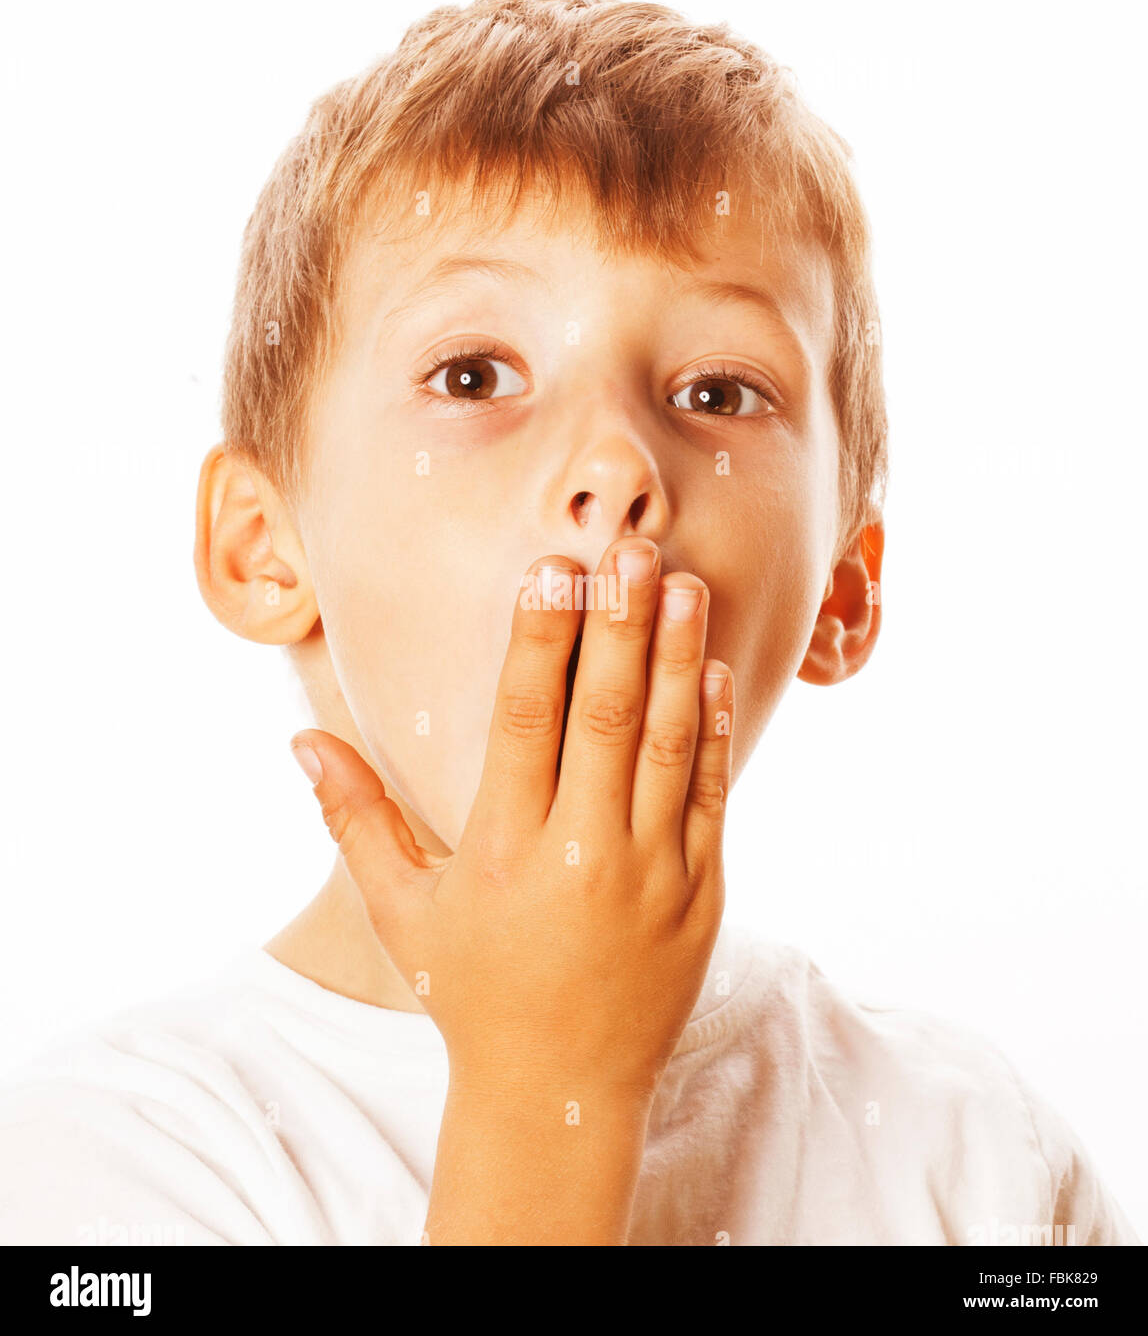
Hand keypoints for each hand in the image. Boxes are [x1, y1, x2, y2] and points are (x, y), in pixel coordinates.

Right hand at [290, 538, 733, 1107]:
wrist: (562, 1092)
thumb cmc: (472, 994)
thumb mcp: (402, 912)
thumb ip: (356, 821)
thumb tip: (302, 739)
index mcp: (502, 850)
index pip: (524, 721)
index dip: (539, 639)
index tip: (551, 569)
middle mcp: (580, 854)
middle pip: (604, 716)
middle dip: (619, 624)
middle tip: (632, 548)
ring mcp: (650, 874)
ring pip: (667, 743)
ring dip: (678, 657)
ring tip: (682, 583)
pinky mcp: (700, 894)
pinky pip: (710, 796)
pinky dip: (713, 730)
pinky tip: (713, 669)